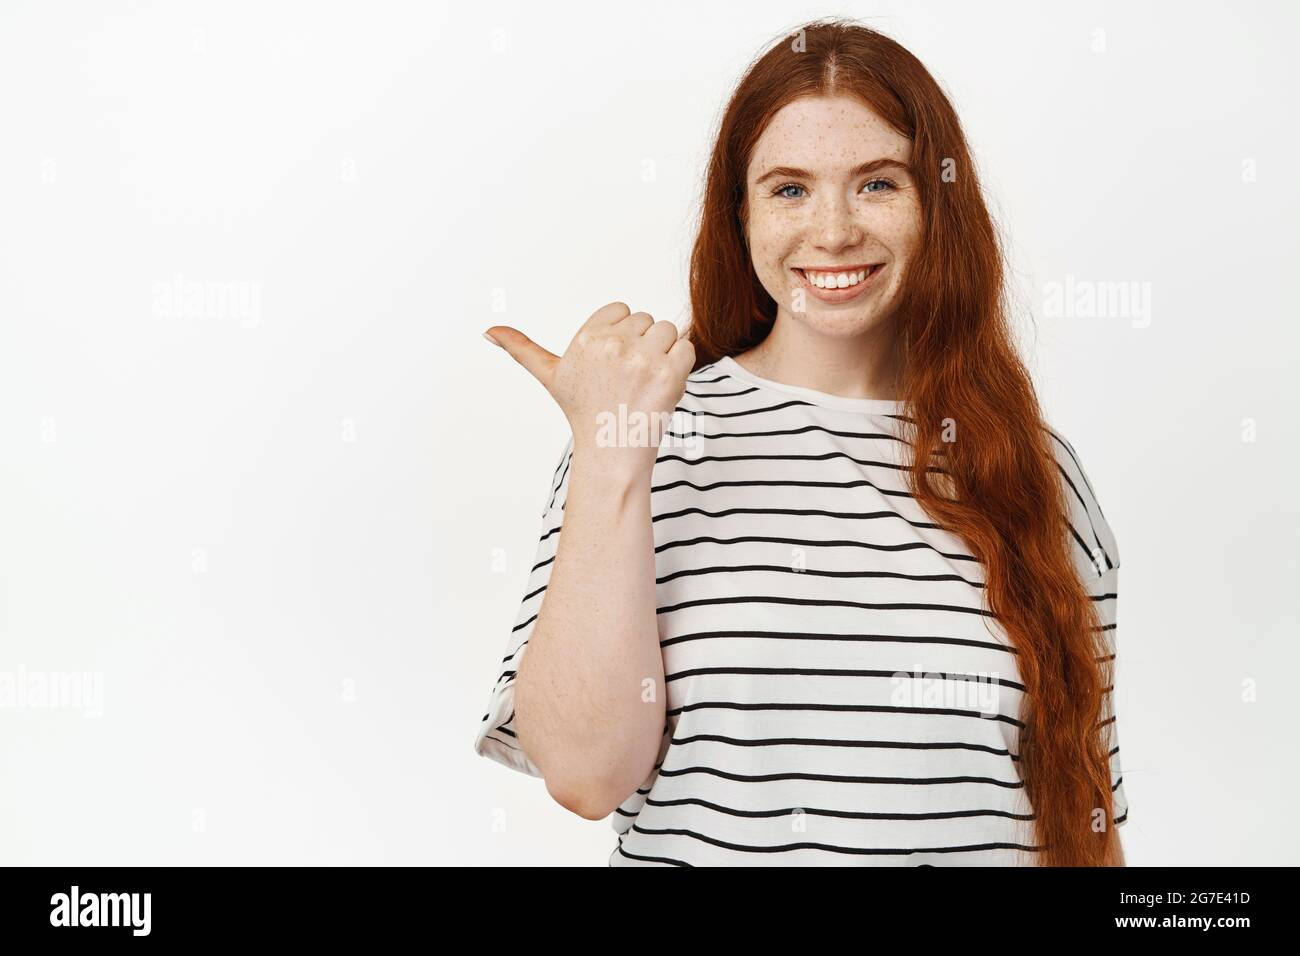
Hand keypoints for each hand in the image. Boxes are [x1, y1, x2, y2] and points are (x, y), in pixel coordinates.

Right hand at [485, 302, 694, 475]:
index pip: (622, 310)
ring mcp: (641, 359)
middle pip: (647, 321)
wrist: (611, 454)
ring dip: (663, 355)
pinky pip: (686, 348)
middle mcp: (611, 344)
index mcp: (586, 337)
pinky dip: (680, 367)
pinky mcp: (668, 375)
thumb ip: (521, 349)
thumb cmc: (583, 412)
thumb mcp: (551, 376)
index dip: (623, 336)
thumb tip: (488, 330)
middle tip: (629, 380)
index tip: (613, 365)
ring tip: (645, 383)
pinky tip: (662, 387)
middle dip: (643, 346)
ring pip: (668, 331)